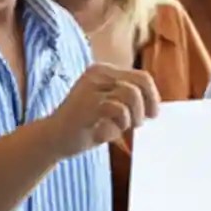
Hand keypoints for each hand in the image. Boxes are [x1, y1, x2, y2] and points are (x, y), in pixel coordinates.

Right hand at [44, 63, 161, 158]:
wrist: (54, 139)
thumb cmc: (86, 125)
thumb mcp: (110, 107)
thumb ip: (128, 100)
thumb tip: (156, 104)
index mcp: (103, 71)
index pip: (141, 77)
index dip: (153, 97)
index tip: (151, 115)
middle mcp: (97, 73)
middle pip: (141, 81)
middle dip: (149, 103)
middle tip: (142, 122)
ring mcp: (90, 86)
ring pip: (132, 94)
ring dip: (135, 115)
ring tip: (126, 127)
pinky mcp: (87, 103)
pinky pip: (118, 108)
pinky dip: (121, 122)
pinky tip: (110, 129)